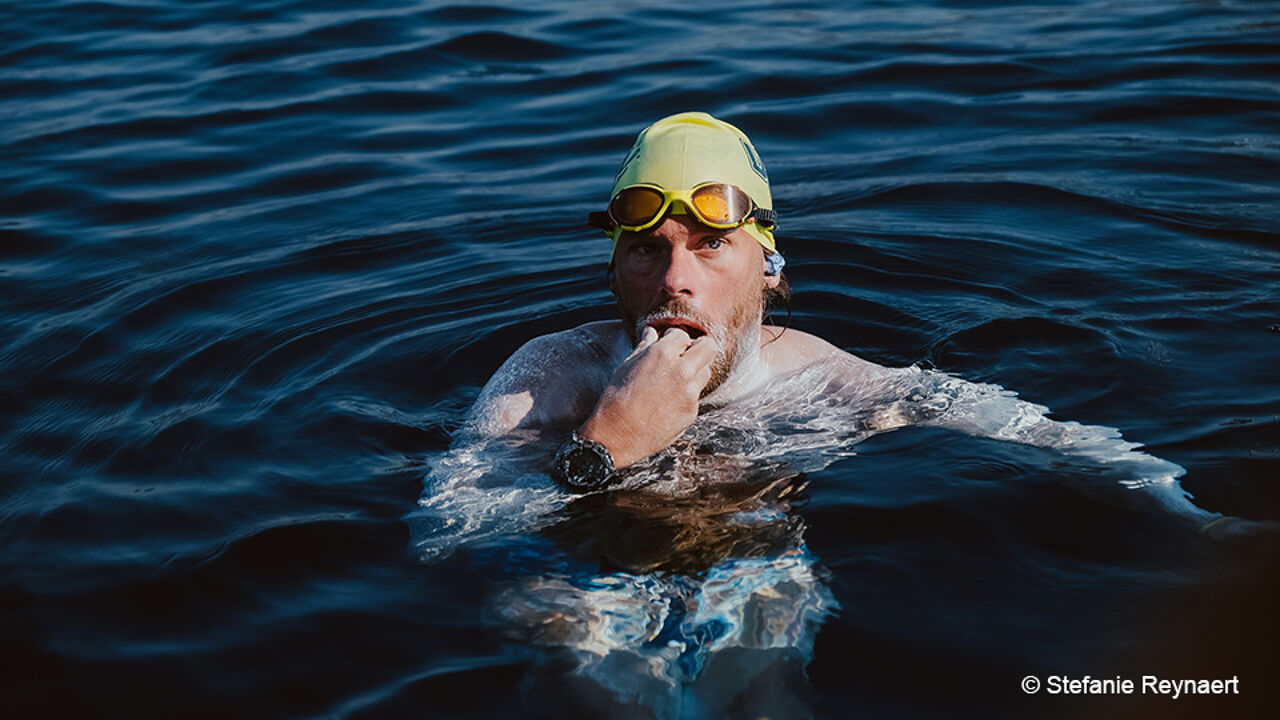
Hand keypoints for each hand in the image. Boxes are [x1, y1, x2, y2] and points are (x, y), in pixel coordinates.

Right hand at [578, 326, 718, 467]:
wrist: (617, 435)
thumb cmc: (616, 399)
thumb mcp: (627, 366)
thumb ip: (645, 346)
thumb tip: (651, 332)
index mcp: (663, 354)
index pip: (683, 334)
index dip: (675, 338)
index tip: (669, 344)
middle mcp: (682, 371)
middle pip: (709, 347)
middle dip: (699, 347)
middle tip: (686, 354)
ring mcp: (690, 393)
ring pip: (706, 371)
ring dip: (695, 371)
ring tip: (676, 378)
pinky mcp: (692, 412)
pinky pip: (697, 395)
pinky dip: (687, 394)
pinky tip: (669, 400)